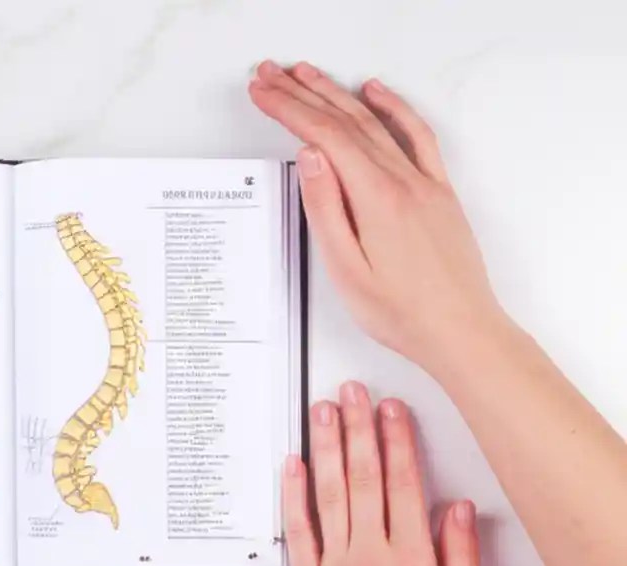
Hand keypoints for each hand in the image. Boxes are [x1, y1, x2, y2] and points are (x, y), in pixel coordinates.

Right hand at [248, 60, 511, 373]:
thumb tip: (309, 157)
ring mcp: (425, 183)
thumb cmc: (403, 313)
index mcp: (377, 198)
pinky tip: (376, 94)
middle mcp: (404, 181)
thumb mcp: (347, 269)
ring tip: (308, 74)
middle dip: (303, 93)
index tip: (263, 91)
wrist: (462, 331)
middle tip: (272, 74)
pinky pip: (416, 135)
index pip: (324, 137)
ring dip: (337, 94)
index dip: (289, 109)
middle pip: (346, 121)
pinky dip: (394, 109)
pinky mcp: (438, 192)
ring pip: (375, 123)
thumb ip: (325, 209)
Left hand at [284, 382, 481, 565]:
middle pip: (362, 479)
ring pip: (328, 494)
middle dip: (358, 429)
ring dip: (325, 447)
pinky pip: (299, 530)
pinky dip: (293, 494)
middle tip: (352, 391)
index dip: (397, 440)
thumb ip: (460, 557)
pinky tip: (291, 463)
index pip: (403, 484)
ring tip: (322, 410)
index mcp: (412, 561)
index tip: (392, 407)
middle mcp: (370, 557)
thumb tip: (456, 507)